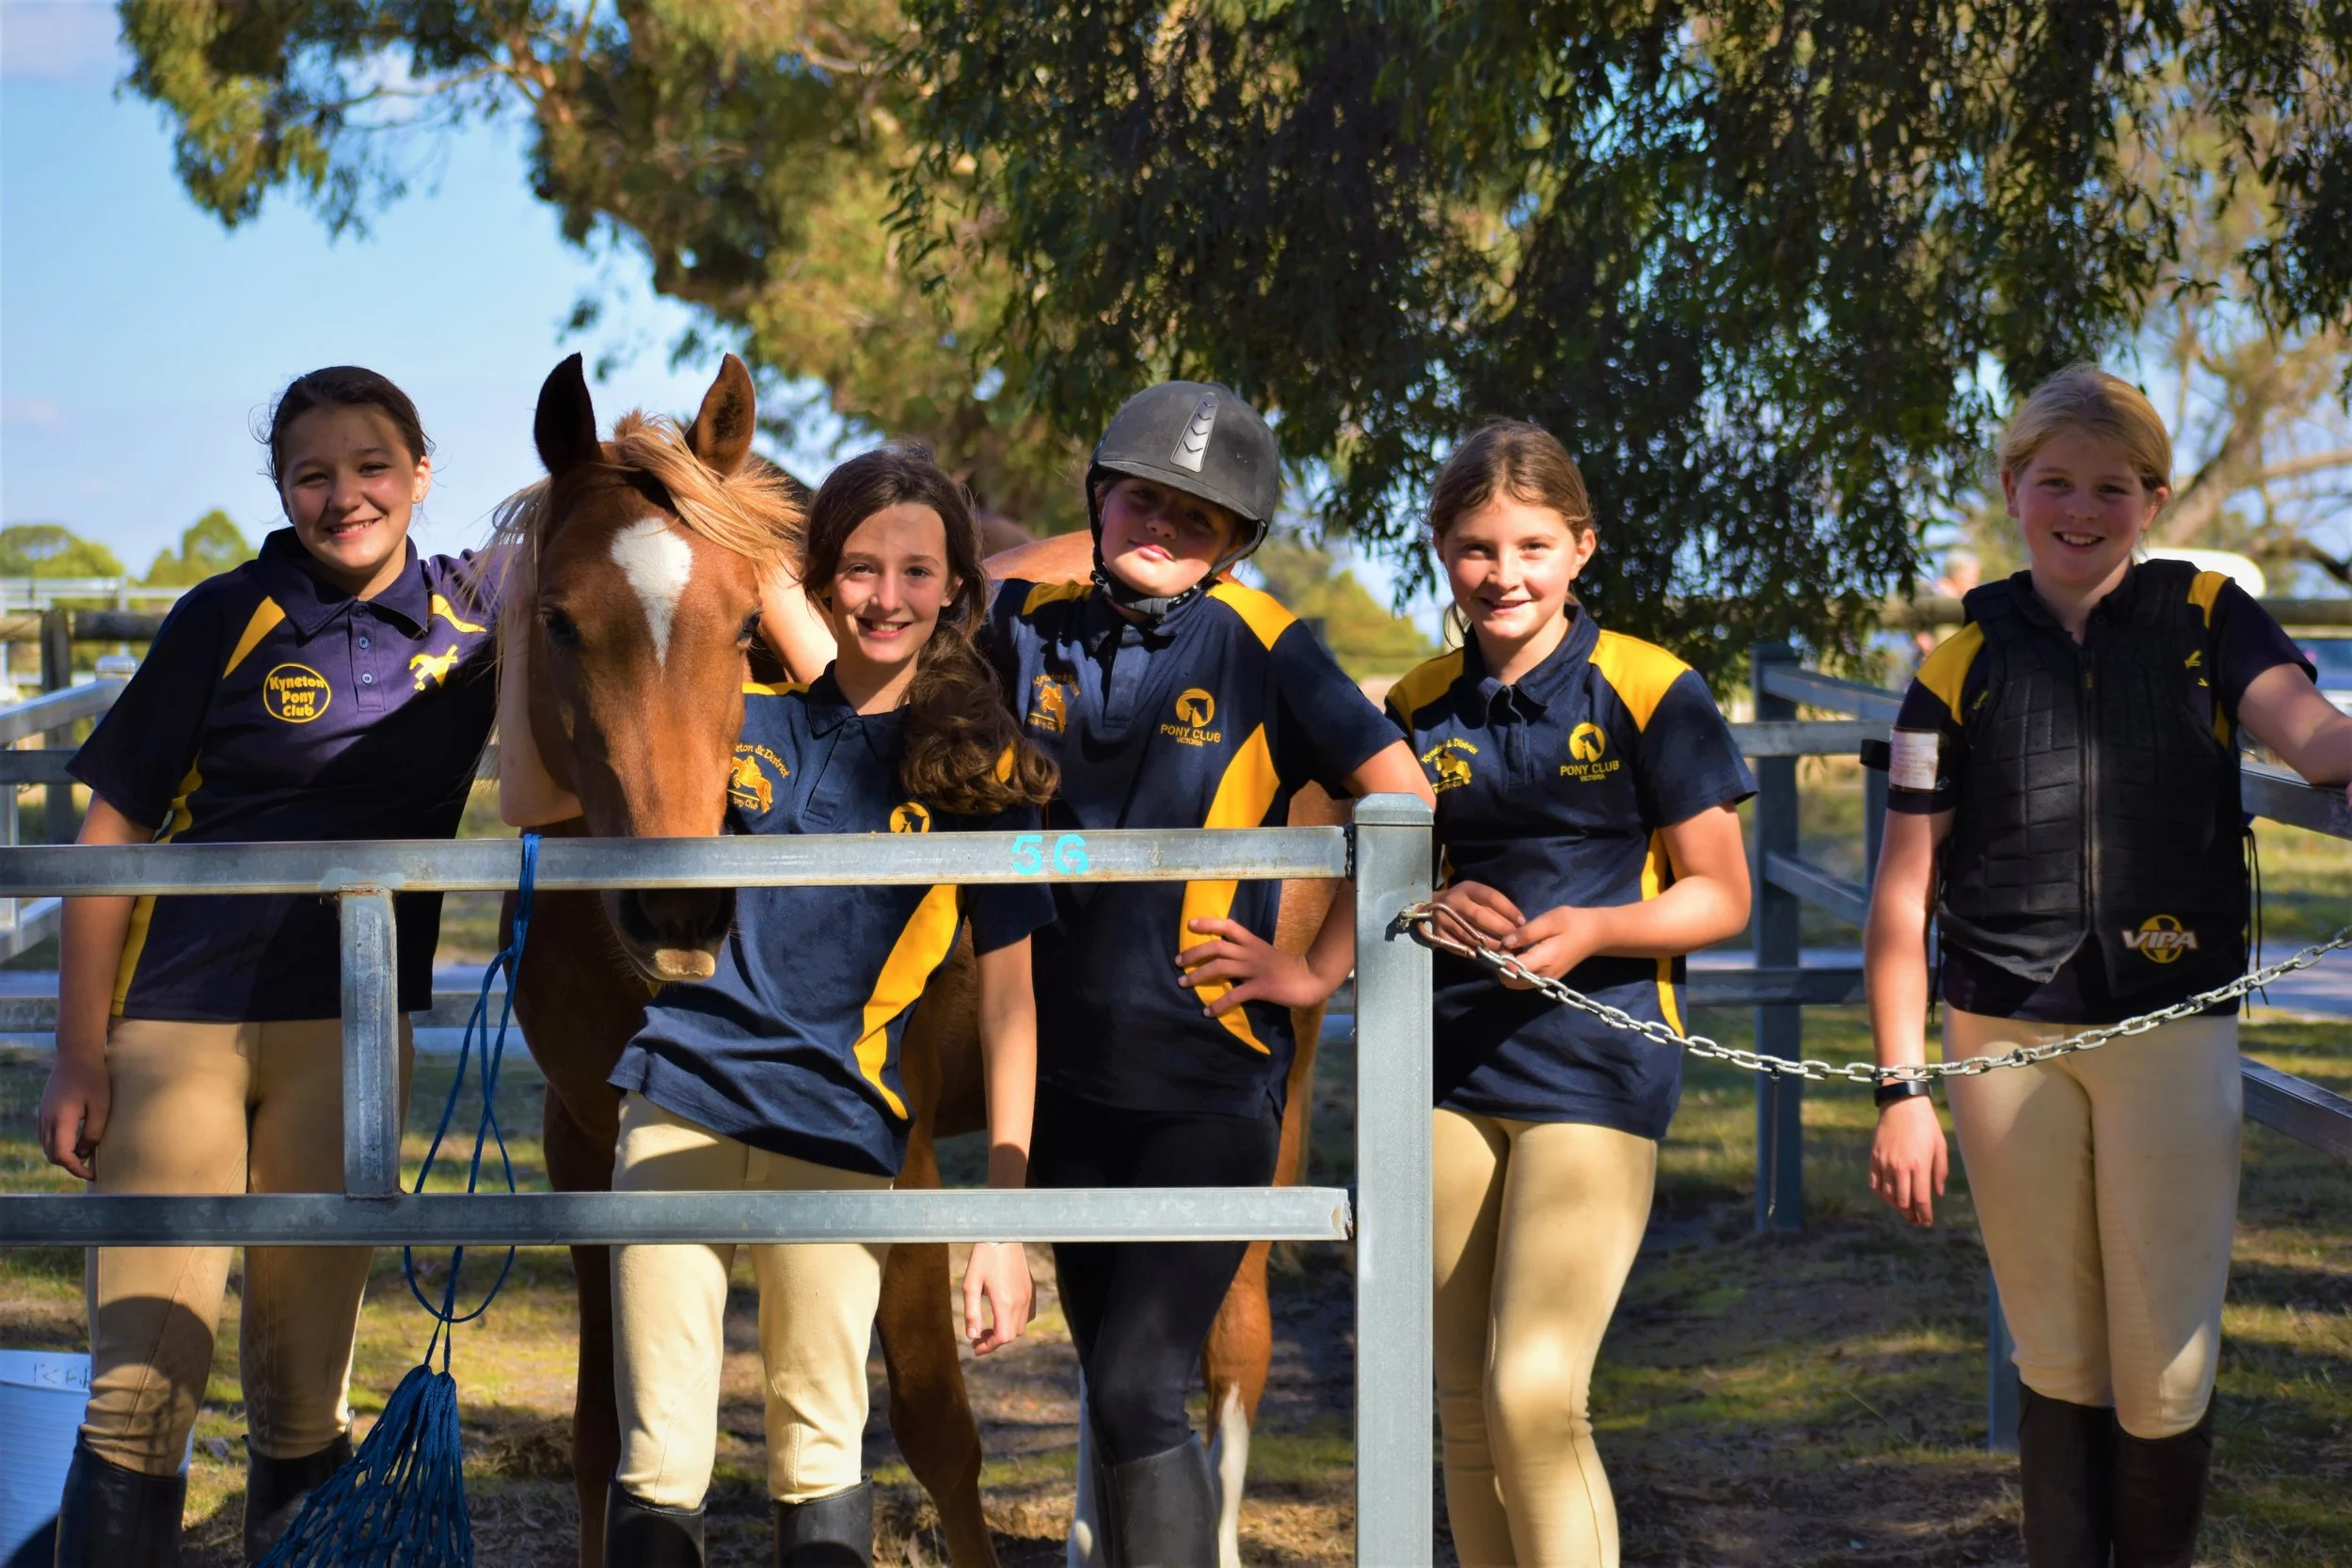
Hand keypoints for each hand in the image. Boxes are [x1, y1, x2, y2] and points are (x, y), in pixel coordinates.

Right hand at [38, 1052, 108, 1180]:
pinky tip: (75, 1142)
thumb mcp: (101, 1107)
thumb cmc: (94, 1079)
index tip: (93, 1174)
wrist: (76, 1056)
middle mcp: (47, 1120)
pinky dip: (58, 1144)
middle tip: (91, 1167)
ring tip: (86, 1155)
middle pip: (52, 1155)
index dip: (77, 1169)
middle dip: (70, 1165)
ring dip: (63, 1155)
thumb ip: (93, 1133)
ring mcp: (42, 1115)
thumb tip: (84, 1154)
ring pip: (47, 1147)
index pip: (62, 1156)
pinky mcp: (44, 1111)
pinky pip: (47, 1136)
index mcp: (61, 1120)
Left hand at [962, 1241, 1032, 1354]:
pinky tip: (1003, 1314)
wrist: (1002, 1235)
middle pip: (1011, 1335)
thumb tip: (971, 1336)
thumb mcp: (970, 1285)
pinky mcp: (1031, 1289)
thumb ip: (971, 1312)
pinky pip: (1028, 1315)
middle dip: (995, 1341)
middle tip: (978, 1338)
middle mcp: (1020, 1302)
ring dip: (1005, 1332)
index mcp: (1004, 1302)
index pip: (1002, 1338)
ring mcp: (1028, 1296)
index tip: (975, 1347)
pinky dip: (1016, 1321)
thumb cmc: (983, 1258)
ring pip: (1021, 1326)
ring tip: (988, 1327)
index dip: (988, 1347)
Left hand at [1177, 918, 1332, 1014]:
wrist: (1310, 978)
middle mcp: (1251, 952)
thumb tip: (1224, 958)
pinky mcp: (1260, 987)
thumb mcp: (1264, 953)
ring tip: (1183, 984)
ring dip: (1198, 975)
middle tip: (1178, 962)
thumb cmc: (1287, 967)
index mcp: (1253, 942)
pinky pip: (1234, 995)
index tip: (1190, 924)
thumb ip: (1246, 953)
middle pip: (1217, 946)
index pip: (1228, 925)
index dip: (1208, 923)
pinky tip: (1208, 1012)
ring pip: (1220, 967)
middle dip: (1194, 953)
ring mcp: (1255, 969)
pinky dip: (1219, 1004)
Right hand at [1418, 881, 1522, 957]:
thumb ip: (1494, 907)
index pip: (1491, 897)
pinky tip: (1484, 954)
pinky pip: (1460, 946)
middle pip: (1480, 917)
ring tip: (1502, 950)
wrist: (1432, 909)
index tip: (1522, 922)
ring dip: (1490, 944)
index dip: (1508, 910)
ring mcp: (1442, 918)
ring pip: (1470, 934)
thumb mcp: (1477, 897)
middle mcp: (1453, 901)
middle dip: (1500, 930)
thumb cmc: (1465, 903)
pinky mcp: (1438, 935)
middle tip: (1513, 940)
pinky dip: (1474, 952)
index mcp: (1467, 888)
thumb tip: (1518, 924)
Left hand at [1497, 905, 1607, 986]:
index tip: (1504, 943)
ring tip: (1515, 948)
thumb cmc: (1574, 923)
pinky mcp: (1548, 979)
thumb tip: (1506, 942)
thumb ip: (1527, 933)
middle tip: (1508, 945)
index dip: (1501, 958)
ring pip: (1516, 984)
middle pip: (1510, 982)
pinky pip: (1525, 981)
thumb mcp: (1550, 921)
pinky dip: (1518, 971)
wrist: (1596, 934)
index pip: (1512, 970)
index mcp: (1544, 961)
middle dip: (1502, 965)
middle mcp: (1543, 976)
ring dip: (1509, 969)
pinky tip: (1522, 953)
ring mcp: (1546, 980)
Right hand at [1867, 1095, 1948, 1226]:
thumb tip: (1937, 1193)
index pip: (1922, 1200)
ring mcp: (1885, 1163)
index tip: (1927, 1222)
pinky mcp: (1874, 1158)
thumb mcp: (1940, 1146)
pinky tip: (1889, 1195)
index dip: (1924, 1215)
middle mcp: (1901, 1168)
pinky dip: (1881, 1193)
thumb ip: (1939, 1172)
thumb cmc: (1925, 1124)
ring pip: (1888, 1196)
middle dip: (1911, 1215)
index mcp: (1920, 1166)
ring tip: (1904, 1209)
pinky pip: (1875, 1183)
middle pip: (1903, 1202)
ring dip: (1897, 1206)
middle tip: (1916, 1219)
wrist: (1902, 1104)